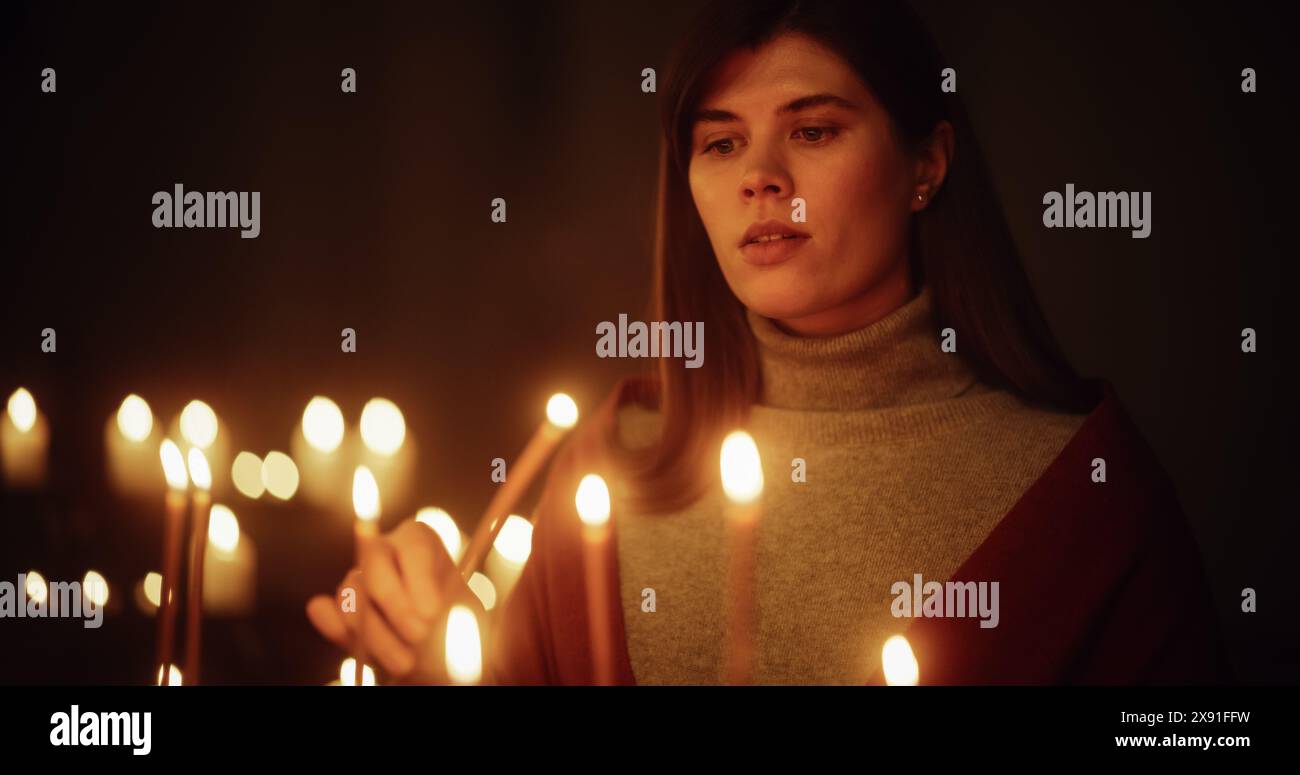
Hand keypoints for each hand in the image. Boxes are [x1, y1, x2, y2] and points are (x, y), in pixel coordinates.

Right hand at [307, 518, 484, 683]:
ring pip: (352, 594)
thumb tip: (429, 611)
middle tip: (420, 636)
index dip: (420, 579)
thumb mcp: (468, 616)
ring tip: (407, 663)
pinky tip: (357, 649)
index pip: (415, 546)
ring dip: (376, 634)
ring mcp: (357, 578)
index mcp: (420, 542)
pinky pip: (327, 613)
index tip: (432, 612)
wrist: (441, 658)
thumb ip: (456, 610)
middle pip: (374, 561)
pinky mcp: (339, 610)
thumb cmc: (460, 629)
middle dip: (395, 603)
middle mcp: (385, 551)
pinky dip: (335, 628)